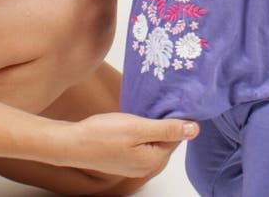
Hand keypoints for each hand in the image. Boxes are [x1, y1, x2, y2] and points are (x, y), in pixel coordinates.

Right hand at [57, 112, 197, 178]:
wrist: (74, 143)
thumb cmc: (103, 134)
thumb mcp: (138, 127)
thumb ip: (167, 129)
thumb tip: (194, 129)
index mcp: (153, 160)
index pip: (177, 137)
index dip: (176, 118)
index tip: (172, 101)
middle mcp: (146, 166)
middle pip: (166, 140)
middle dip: (165, 122)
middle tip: (159, 101)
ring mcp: (134, 164)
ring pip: (153, 140)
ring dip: (153, 125)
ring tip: (147, 108)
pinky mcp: (125, 159)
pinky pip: (142, 143)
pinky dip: (142, 131)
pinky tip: (136, 119)